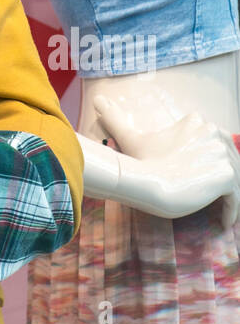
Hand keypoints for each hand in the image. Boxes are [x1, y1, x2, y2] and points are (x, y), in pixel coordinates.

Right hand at [94, 95, 239, 226]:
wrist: (146, 182)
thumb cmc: (139, 162)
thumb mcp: (129, 138)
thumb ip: (116, 118)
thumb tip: (96, 100)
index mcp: (197, 122)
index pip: (213, 144)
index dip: (208, 163)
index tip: (199, 178)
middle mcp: (213, 132)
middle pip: (227, 159)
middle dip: (220, 178)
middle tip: (210, 198)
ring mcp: (222, 154)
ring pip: (234, 178)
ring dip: (229, 196)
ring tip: (218, 211)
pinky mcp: (227, 175)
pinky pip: (236, 198)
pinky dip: (231, 211)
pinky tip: (223, 222)